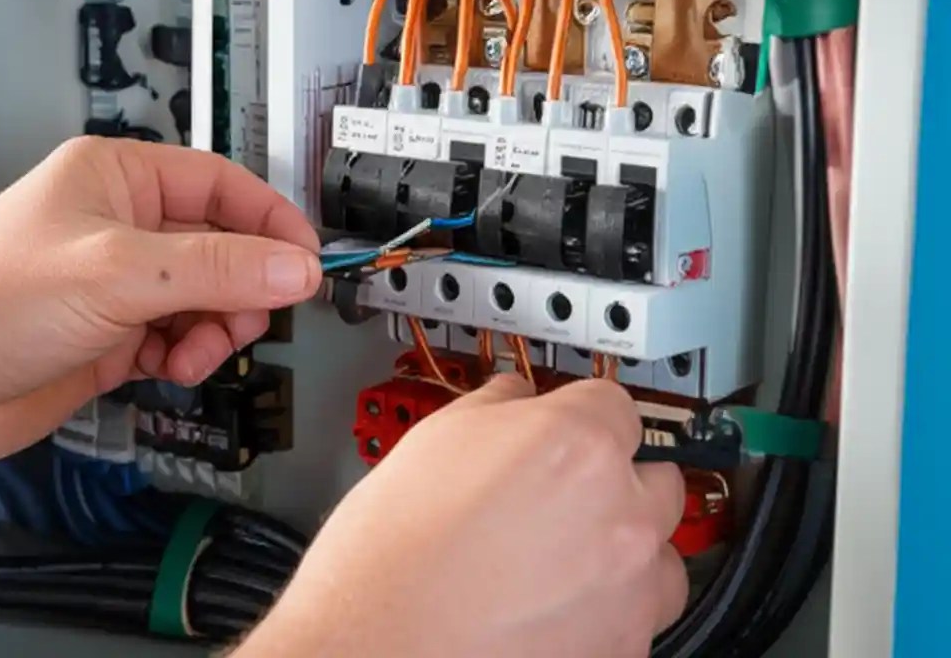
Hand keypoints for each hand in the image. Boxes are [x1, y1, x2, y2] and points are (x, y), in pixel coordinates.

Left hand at [0, 138, 320, 460]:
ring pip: (204, 300)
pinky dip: (185, 357)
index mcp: (117, 179)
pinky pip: (177, 341)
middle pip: (221, 248)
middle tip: (245, 318)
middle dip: (240, 288)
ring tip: (193, 353)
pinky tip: (165, 369)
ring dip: (213, 330)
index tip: (309, 260)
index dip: (270, 222)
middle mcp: (120, 228)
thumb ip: (217, 269)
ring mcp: (116, 286)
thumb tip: (295, 266)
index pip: (221, 185)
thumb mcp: (119, 272)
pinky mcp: (110, 337)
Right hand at [237, 377, 686, 657]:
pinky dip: (606, 614)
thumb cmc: (386, 560)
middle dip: (615, 484)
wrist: (372, 645)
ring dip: (626, 554)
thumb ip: (493, 410)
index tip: (574, 429)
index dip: (584, 416)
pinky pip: (638, 620)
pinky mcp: (622, 650)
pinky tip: (550, 609)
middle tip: (560, 502)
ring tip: (563, 565)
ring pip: (662, 556)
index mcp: (575, 446)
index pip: (618, 404)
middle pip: (657, 477)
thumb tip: (512, 401)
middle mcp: (617, 514)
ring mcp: (627, 589)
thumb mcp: (431, 444)